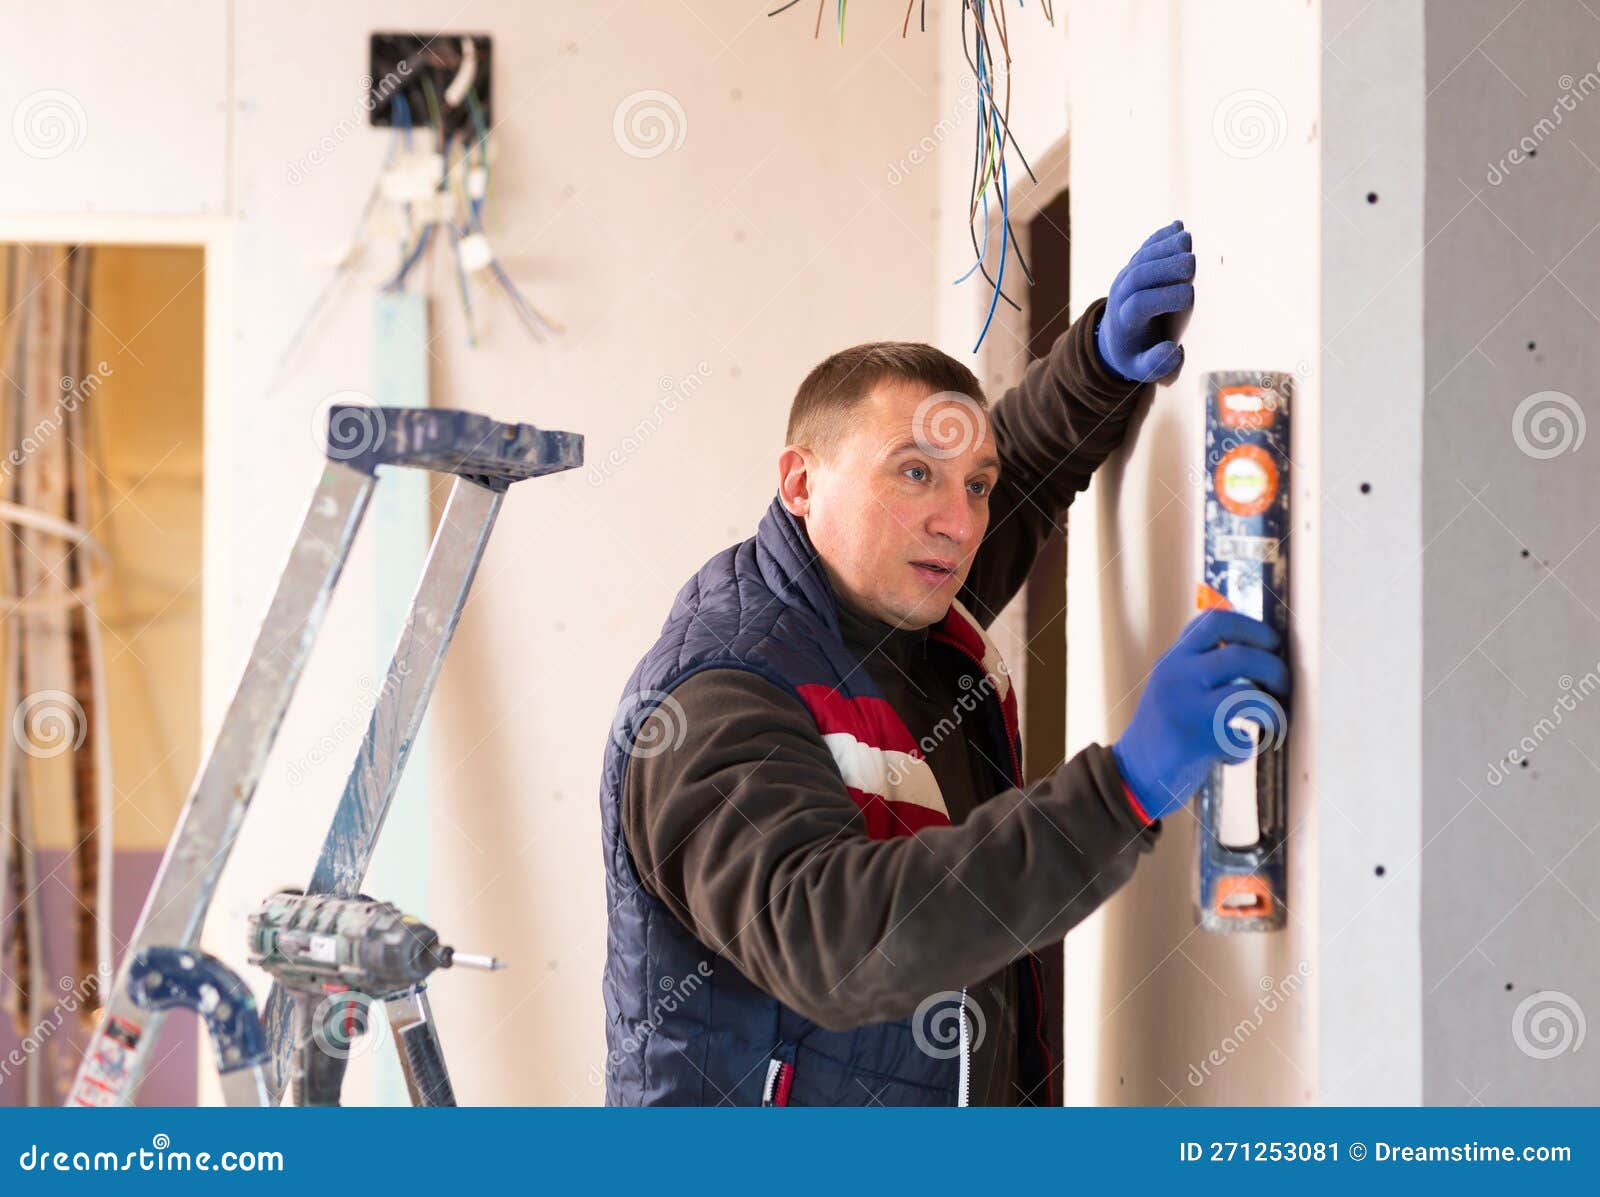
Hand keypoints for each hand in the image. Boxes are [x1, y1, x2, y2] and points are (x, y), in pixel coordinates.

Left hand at [1095, 219, 1195, 382]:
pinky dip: (1161, 237)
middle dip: (1165, 267)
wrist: (1113, 338)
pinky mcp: (1132, 266)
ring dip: (1165, 246)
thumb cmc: (1134, 354)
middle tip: (1192, 262)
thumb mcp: (1140, 369)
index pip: (1139, 305)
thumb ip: (1154, 364)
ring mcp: (1124, 277)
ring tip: (1189, 240)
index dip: (1163, 298)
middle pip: (1139, 275)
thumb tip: (1172, 352)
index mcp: (1123, 321)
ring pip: (1142, 257)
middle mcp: (1120, 295)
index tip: (1190, 296)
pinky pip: (1145, 247)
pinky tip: (1179, 228)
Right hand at [1110, 609, 1288, 820]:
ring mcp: (1186, 706)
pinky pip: (1242, 737)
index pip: (1215, 621)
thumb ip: (1202, 663)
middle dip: (1275, 669)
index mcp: (1174, 658)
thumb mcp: (1174, 683)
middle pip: (1241, 655)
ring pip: (1249, 694)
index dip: (1253, 628)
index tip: (1272, 643)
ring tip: (1274, 722)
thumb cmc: (1167, 727)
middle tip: (1283, 686)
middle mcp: (1177, 676)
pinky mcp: (1197, 739)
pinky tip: (1230, 755)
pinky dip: (1244, 749)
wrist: (1134, 772)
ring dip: (1273, 710)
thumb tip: (1262, 648)